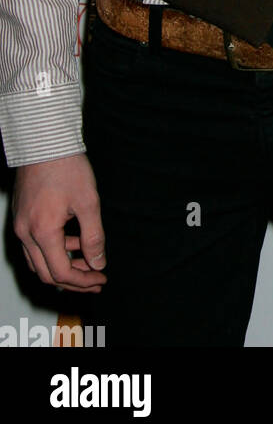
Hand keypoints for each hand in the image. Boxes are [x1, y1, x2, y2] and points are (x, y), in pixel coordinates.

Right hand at [13, 153, 106, 292]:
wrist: (45, 142)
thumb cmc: (68, 168)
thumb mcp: (88, 202)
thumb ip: (94, 236)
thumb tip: (99, 263)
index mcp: (43, 232)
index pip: (61, 273)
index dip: (83, 281)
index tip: (101, 279)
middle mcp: (25, 234)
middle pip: (46, 273)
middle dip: (73, 280)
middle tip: (96, 279)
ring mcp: (20, 226)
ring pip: (38, 262)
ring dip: (63, 267)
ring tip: (89, 260)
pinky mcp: (20, 218)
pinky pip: (34, 246)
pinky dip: (53, 251)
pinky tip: (74, 242)